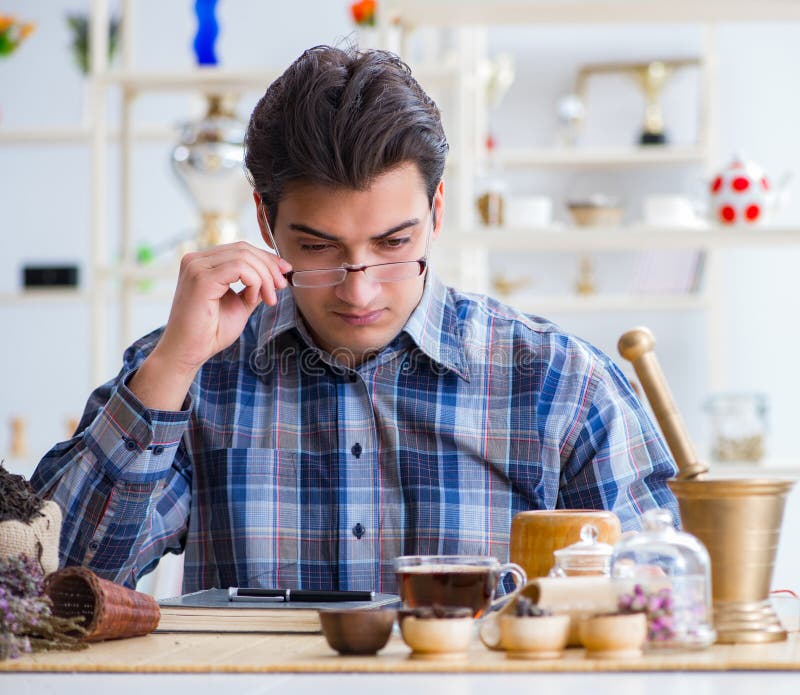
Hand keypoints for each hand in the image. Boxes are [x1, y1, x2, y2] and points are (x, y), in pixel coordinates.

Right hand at [129, 242, 290, 409]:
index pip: (241, 249)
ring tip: (269, 299)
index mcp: (203, 263)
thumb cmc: (209, 332)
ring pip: (244, 257)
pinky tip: (253, 299)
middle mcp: (196, 260)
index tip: (285, 273)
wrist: (188, 353)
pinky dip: (255, 282)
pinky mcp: (201, 278)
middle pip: (244, 249)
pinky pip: (240, 268)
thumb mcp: (240, 304)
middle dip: (270, 267)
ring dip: (265, 277)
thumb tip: (275, 275)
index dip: (266, 258)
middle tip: (282, 287)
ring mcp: (196, 267)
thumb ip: (253, 287)